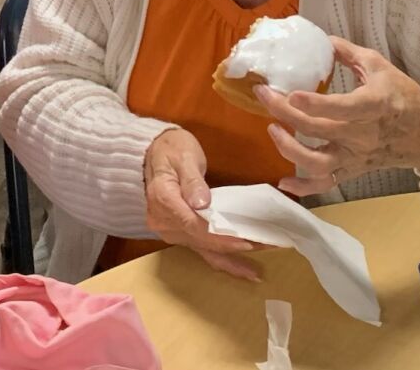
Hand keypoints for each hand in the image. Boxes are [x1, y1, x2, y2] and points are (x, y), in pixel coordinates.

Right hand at [143, 128, 263, 279]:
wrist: (155, 152)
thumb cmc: (172, 148)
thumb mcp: (183, 156)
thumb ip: (192, 179)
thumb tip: (201, 202)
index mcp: (163, 200)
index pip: (194, 224)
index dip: (220, 235)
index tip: (245, 240)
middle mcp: (164, 221)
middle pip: (201, 240)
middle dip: (233, 246)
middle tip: (264, 247)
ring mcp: (170, 230)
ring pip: (203, 249)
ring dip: (230, 258)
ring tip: (255, 271)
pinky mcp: (179, 234)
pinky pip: (201, 249)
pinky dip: (221, 260)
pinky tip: (241, 271)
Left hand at [259, 37, 419, 197]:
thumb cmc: (404, 96)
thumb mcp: (380, 66)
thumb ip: (348, 53)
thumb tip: (321, 39)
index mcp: (374, 105)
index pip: (343, 108)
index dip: (316, 104)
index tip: (291, 95)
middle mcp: (363, 135)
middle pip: (319, 130)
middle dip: (286, 114)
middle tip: (264, 95)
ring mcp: (356, 156)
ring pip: (319, 163)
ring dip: (290, 150)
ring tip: (273, 130)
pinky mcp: (353, 170)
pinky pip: (327, 184)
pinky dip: (304, 187)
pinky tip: (284, 182)